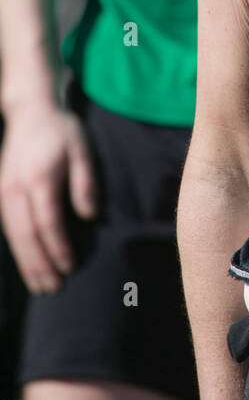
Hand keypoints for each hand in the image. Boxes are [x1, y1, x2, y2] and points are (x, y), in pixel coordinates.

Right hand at [0, 100, 97, 291]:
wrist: (29, 111)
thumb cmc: (60, 130)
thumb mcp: (82, 150)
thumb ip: (85, 182)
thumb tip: (89, 216)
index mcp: (39, 178)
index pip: (48, 223)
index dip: (58, 248)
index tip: (70, 266)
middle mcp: (16, 188)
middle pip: (26, 236)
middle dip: (39, 265)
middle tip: (53, 289)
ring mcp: (4, 191)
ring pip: (12, 236)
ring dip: (26, 263)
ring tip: (39, 285)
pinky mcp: (0, 192)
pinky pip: (7, 228)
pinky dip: (17, 249)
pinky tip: (27, 263)